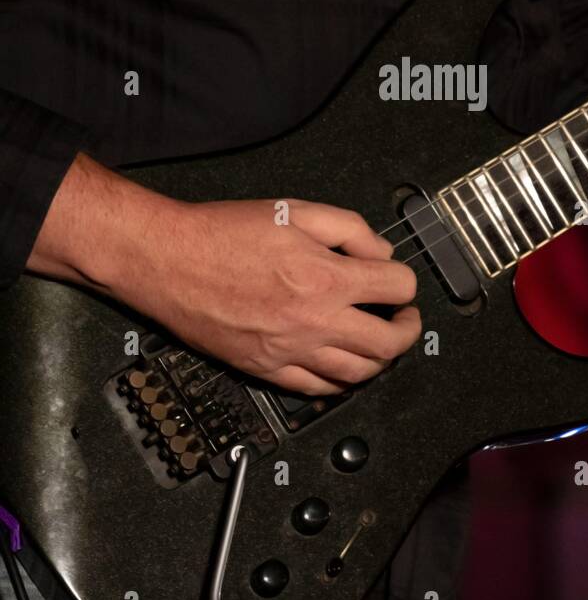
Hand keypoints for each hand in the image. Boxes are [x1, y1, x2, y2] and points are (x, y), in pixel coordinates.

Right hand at [28, 155, 419, 394]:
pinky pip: (317, 390)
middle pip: (388, 344)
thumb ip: (348, 229)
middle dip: (407, 330)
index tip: (398, 281)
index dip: (405, 281)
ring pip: (358, 375)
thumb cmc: (224, 232)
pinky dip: (340, 382)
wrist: (168, 260)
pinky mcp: (266, 368)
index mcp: (326, 277)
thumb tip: (380, 252)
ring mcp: (290, 351)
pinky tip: (342, 364)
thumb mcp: (295, 210)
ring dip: (379, 360)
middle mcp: (314, 321)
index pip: (397, 288)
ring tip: (378, 342)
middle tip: (404, 319)